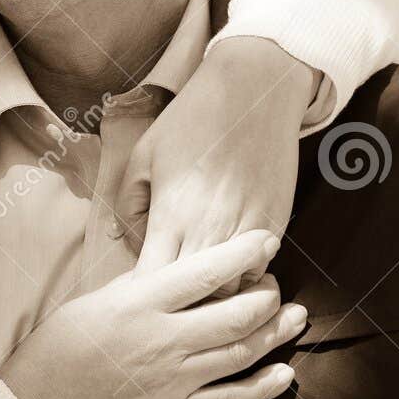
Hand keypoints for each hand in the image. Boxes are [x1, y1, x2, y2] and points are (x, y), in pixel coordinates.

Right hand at [0, 230, 305, 398]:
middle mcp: (163, 340)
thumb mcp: (94, 301)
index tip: (267, 239)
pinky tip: (284, 373)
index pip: (206, 272)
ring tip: (296, 317)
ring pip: (241, 353)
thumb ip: (141, 286)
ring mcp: (173, 381)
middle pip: (236, 313)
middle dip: (268, 295)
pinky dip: (264, 387)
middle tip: (277, 284)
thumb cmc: (57, 349)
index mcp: (140, 303)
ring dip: (276, 334)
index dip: (244, 253)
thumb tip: (179, 269)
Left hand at [119, 36, 318, 284]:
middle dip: (181, 306)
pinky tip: (230, 270)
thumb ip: (129, 205)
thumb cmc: (190, 122)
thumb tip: (123, 241)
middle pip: (196, 298)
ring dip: (216, 297)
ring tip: (199, 292)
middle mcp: (210, 230)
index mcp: (172, 216)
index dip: (146, 297)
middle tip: (167, 305)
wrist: (253, 91)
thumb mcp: (143, 156)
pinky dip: (245, 278)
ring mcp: (246, 231)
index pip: (155, 282)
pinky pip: (259, 271)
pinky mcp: (274, 225)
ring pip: (232, 293)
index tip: (138, 299)